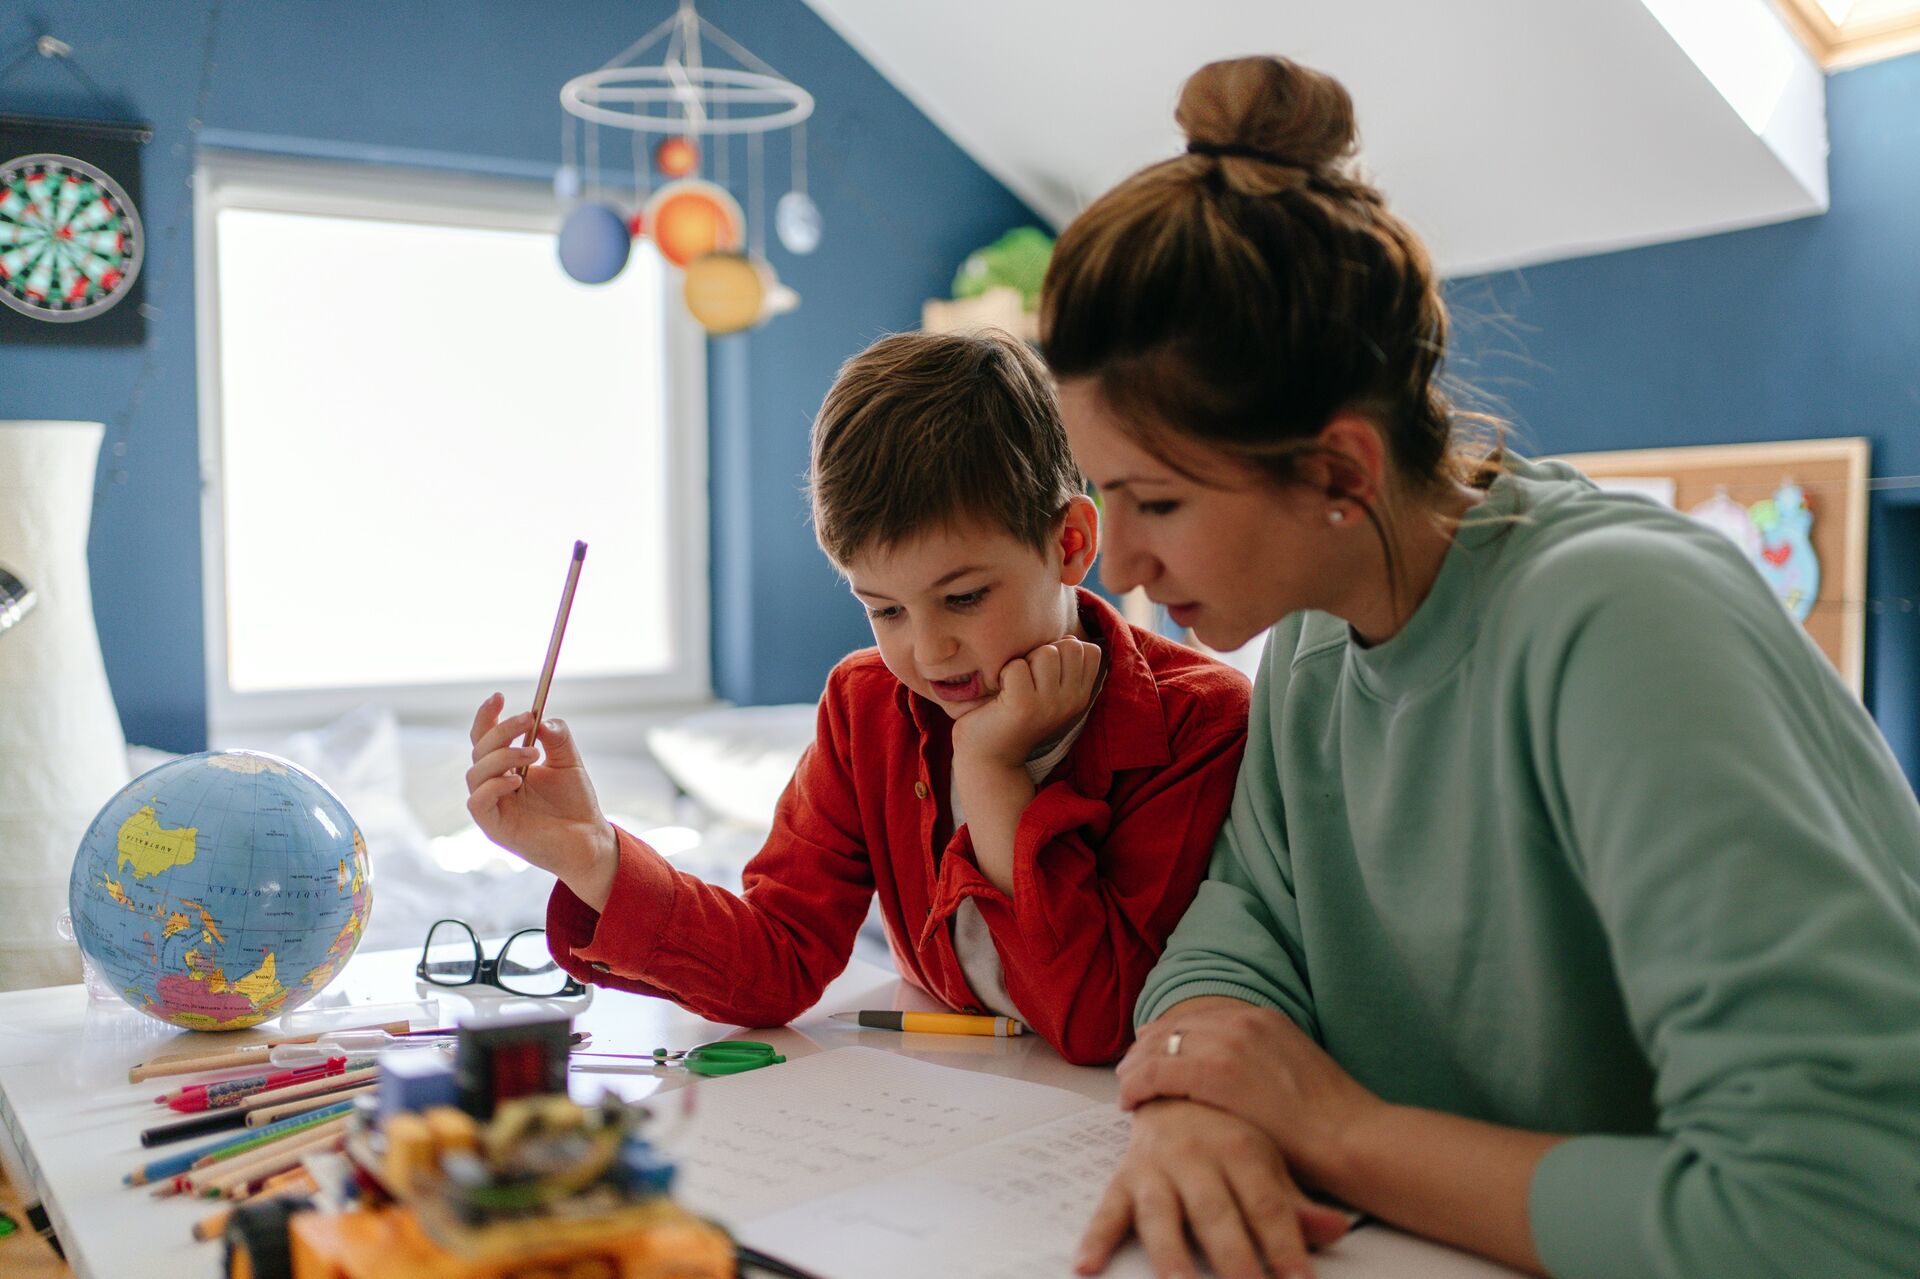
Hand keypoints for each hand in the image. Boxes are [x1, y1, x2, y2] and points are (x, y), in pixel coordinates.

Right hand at [466, 693, 615, 890]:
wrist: (589, 839)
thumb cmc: (575, 802)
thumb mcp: (569, 761)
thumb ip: (557, 737)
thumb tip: (542, 718)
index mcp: (507, 767)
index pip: (485, 737)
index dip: (486, 716)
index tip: (499, 697)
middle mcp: (494, 784)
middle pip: (479, 750)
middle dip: (501, 730)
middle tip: (528, 719)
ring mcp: (492, 806)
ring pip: (475, 773)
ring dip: (502, 755)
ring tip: (533, 754)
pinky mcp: (494, 827)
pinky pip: (478, 802)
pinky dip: (494, 785)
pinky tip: (517, 780)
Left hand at [951, 636, 1101, 766]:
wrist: (989, 757)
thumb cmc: (1014, 716)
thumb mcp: (1048, 690)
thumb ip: (1063, 665)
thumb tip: (1068, 638)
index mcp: (1080, 697)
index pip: (1090, 651)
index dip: (1065, 650)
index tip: (1044, 670)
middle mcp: (1071, 701)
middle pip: (1071, 646)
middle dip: (1045, 652)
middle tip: (1027, 676)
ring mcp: (1050, 705)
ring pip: (1047, 652)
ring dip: (1025, 661)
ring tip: (1014, 684)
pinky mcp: (1024, 706)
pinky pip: (1017, 666)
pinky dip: (1004, 672)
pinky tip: (1001, 691)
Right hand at [1076, 1099, 1349, 1278]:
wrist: (1175, 1076)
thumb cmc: (1227, 1128)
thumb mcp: (1268, 1158)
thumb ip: (1297, 1202)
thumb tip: (1337, 1229)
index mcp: (1240, 1148)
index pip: (1267, 1205)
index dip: (1285, 1245)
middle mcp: (1196, 1155)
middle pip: (1217, 1214)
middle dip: (1234, 1258)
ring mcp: (1157, 1165)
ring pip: (1162, 1214)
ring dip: (1170, 1254)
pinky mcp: (1126, 1175)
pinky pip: (1108, 1208)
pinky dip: (1095, 1237)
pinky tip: (1086, 1264)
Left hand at [1117, 998, 1381, 1190]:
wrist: (1354, 1137)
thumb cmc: (1331, 1123)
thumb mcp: (1294, 1071)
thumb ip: (1261, 1063)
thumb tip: (1237, 1077)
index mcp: (1263, 1018)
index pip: (1197, 1020)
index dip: (1166, 1038)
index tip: (1150, 1054)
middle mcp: (1242, 1020)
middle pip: (1172, 1028)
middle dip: (1145, 1050)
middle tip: (1128, 1072)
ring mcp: (1228, 1043)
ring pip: (1158, 1047)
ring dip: (1135, 1068)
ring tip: (1125, 1089)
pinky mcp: (1215, 1072)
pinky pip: (1157, 1072)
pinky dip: (1137, 1086)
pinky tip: (1129, 1102)